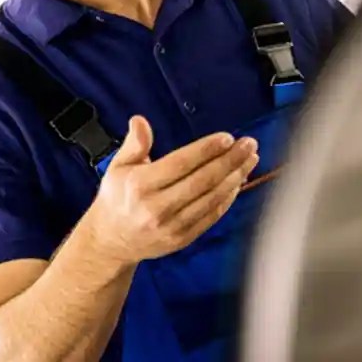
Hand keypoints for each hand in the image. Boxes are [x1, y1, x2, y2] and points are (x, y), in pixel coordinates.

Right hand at [81, 116, 259, 264]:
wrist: (112, 241)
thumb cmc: (117, 197)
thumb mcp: (118, 167)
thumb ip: (134, 144)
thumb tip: (140, 121)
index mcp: (140, 185)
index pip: (180, 163)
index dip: (206, 150)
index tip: (227, 138)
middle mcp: (156, 207)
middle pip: (201, 180)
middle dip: (229, 160)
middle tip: (249, 144)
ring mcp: (171, 226)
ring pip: (210, 198)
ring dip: (234, 177)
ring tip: (250, 160)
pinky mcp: (182, 239)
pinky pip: (211, 216)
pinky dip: (227, 199)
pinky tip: (238, 182)